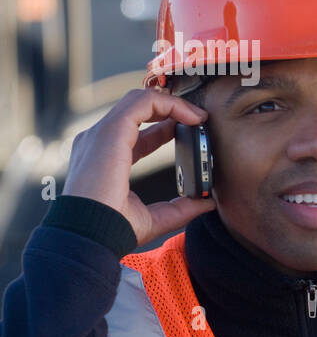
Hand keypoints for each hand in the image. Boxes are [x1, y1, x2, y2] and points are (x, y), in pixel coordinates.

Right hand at [62, 88, 215, 247]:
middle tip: (201, 120)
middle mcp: (99, 141)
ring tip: (199, 116)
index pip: (137, 132)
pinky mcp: (110, 132)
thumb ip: (181, 208)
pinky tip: (191, 117)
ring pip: (139, 100)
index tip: (193, 131)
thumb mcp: (155, 218)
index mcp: (105, 158)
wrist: (90, 236)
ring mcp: (101, 134)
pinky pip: (141, 103)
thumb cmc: (113, 230)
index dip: (166, 127)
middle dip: (172, 109)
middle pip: (137, 110)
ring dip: (173, 103)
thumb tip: (207, 203)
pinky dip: (169, 104)